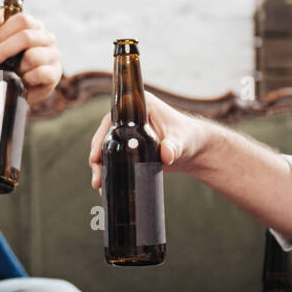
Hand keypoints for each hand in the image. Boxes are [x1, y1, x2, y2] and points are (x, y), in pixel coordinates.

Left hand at [0, 8, 61, 104]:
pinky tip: (23, 80)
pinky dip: (26, 78)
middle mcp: (47, 37)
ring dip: (17, 67)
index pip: (23, 19)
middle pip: (27, 37)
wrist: (8, 86)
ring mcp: (53, 55)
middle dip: (4, 50)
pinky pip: (40, 73)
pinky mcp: (55, 73)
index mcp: (33, 26)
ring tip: (13, 72)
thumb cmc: (1, 60)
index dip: (5, 30)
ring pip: (33, 56)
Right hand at [88, 92, 212, 188]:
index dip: (100, 137)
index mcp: (139, 106)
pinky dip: (109, 169)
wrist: (195, 150)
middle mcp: (130, 117)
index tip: (95, 156)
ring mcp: (128, 132)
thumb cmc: (190, 138)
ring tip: (99, 185)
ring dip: (100, 166)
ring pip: (106, 148)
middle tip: (97, 178)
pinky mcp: (130, 146)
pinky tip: (105, 184)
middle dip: (97, 157)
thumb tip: (166, 155)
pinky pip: (114, 156)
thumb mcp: (181, 142)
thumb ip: (173, 147)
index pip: (112, 119)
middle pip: (104, 135)